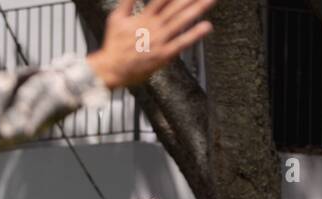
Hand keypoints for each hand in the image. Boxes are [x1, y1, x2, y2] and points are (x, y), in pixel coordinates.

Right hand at [86, 0, 216, 89]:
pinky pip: (182, 43)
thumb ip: (128, 1)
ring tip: (210, 0)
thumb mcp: (116, 17)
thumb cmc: (113, 45)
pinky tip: (206, 27)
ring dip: (197, 9)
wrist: (110, 69)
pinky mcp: (163, 55)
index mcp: (143, 17)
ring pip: (181, 21)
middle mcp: (154, 27)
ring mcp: (159, 41)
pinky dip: (194, 34)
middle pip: (176, 7)